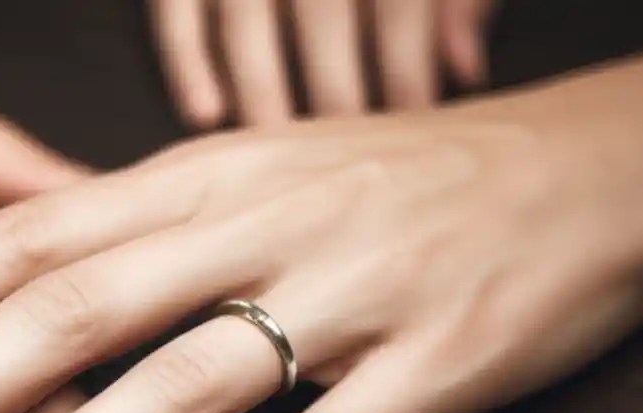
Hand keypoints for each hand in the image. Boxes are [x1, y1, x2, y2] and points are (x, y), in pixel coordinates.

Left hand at [0, 54, 642, 412]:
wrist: (571, 173)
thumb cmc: (378, 185)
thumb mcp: (242, 175)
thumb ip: (124, 227)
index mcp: (193, 173)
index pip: (16, 235)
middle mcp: (255, 220)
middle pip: (68, 308)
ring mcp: (347, 293)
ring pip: (177, 383)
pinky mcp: (431, 370)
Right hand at [150, 0, 495, 127]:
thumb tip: (465, 70)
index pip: (398, 0)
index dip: (408, 68)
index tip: (412, 131)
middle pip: (323, 11)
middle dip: (337, 94)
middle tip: (346, 167)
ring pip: (247, 16)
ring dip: (262, 91)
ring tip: (279, 155)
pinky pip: (177, 8)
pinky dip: (186, 58)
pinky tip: (206, 114)